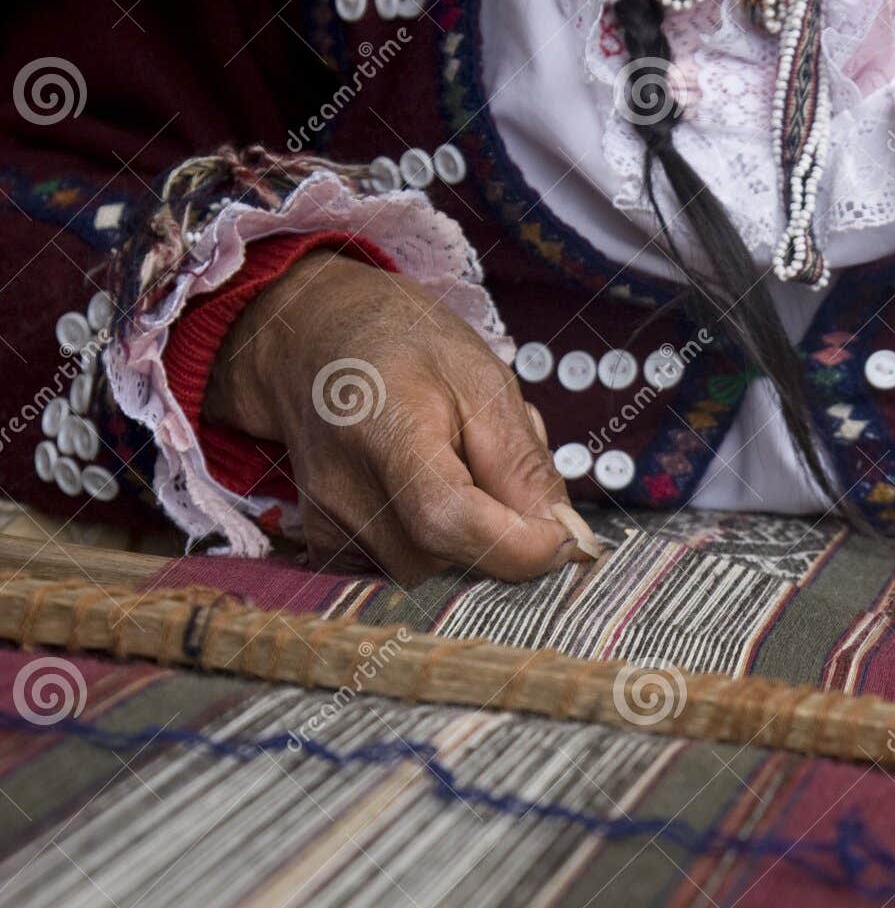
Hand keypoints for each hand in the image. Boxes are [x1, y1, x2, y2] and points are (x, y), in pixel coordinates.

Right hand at [205, 249, 598, 580]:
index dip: (518, 545)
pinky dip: (441, 540)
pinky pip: (412, 567)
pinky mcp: (328, 544)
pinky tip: (433, 487)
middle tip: (505, 467)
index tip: (569, 538)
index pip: (447, 520)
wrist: (312, 339)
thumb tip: (566, 537)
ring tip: (461, 465)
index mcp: (384, 432)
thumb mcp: (483, 378)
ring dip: (473, 533)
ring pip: (437, 569)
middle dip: (505, 529)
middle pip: (451, 556)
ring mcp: (329, 524)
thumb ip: (522, 462)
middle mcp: (344, 491)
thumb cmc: (405, 346)